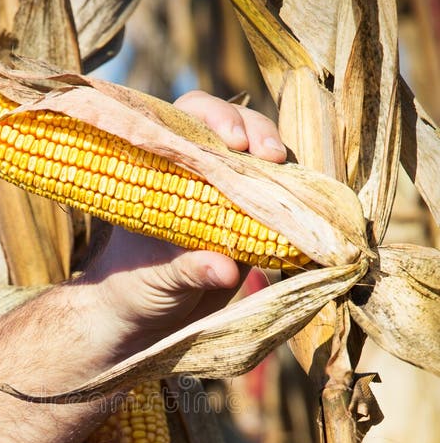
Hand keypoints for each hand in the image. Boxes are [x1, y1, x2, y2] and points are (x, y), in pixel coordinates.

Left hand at [80, 92, 285, 356]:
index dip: (214, 118)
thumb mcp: (154, 280)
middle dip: (259, 134)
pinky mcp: (253, 226)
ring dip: (284, 170)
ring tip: (295, 189)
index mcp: (163, 170)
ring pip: (264, 165)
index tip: (232, 141)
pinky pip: (280, 206)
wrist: (145, 324)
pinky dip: (296, 207)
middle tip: (271, 156)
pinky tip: (309, 215)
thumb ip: (187, 270)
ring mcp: (230, 198)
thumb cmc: (133, 289)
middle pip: (237, 131)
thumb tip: (227, 269)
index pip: (188, 121)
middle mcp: (200, 175)